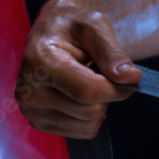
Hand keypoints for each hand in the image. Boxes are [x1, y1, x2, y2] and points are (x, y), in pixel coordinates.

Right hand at [15, 0, 141, 138]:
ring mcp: (31, 110)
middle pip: (91, 111)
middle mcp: (28, 90)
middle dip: (107, 94)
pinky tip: (78, 94)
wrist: (52, 32)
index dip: (118, 88)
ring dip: (98, 105)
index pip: (89, 91)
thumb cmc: (73, 26)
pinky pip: (82, 132)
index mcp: (39, 62)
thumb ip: (113, 53)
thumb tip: (130, 77)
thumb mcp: (95, 26)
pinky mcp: (39, 123)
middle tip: (98, 72)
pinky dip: (89, 116)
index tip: (128, 76)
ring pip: (89, 126)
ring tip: (86, 81)